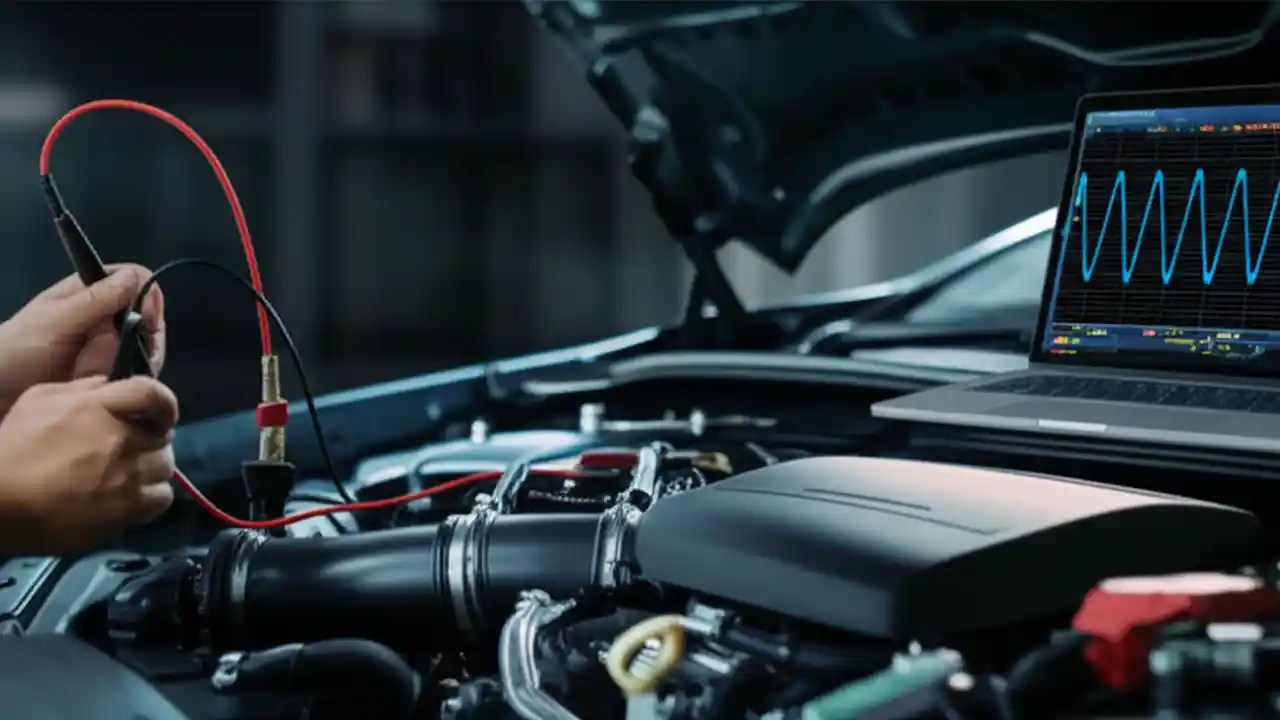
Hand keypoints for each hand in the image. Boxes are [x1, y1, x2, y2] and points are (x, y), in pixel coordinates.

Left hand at [0, 264, 164, 415]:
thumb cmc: (15, 352)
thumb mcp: (53, 321)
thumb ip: (95, 299)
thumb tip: (136, 276)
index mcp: (89, 293)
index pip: (134, 279)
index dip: (146, 291)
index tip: (145, 310)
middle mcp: (105, 318)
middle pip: (149, 313)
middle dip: (149, 329)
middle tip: (136, 346)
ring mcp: (112, 349)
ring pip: (149, 345)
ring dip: (144, 356)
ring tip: (121, 369)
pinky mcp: (114, 377)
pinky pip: (140, 373)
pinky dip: (138, 378)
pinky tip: (125, 386)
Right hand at [0, 376, 177, 554]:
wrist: (0, 500)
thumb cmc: (12, 450)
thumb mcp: (38, 401)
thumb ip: (81, 390)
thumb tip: (109, 385)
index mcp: (100, 406)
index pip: (153, 393)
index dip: (164, 403)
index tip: (160, 414)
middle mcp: (122, 437)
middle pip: (163, 435)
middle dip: (150, 439)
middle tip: (129, 450)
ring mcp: (129, 473)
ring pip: (166, 466)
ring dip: (151, 468)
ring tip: (127, 475)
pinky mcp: (130, 507)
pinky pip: (162, 497)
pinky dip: (151, 497)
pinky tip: (130, 498)